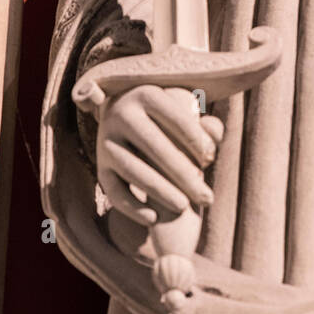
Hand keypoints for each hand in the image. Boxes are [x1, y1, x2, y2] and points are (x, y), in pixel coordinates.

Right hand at [95, 85, 223, 227]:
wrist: (125, 117)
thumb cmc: (169, 119)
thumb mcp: (187, 114)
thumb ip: (207, 127)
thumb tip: (213, 134)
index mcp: (146, 94)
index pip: (176, 118)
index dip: (195, 140)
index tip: (210, 159)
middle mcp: (120, 114)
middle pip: (155, 147)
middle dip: (184, 175)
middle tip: (207, 197)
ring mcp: (106, 141)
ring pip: (133, 169)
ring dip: (159, 191)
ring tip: (184, 207)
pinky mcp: (100, 166)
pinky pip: (113, 190)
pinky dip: (131, 207)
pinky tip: (153, 219)